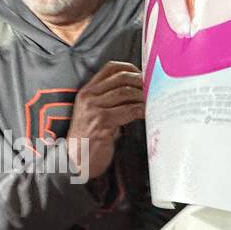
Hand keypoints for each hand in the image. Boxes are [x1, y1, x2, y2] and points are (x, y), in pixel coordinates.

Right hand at [66, 60, 144, 180]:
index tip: (144, 74)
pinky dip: (142, 110)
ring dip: (144, 96)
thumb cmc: (89, 140)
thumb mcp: (94, 114)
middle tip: (155, 88)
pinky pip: (129, 111)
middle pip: (121, 78)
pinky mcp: (102, 122)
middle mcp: (88, 97)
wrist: (75, 161)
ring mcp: (94, 109)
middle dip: (141, 81)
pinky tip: (149, 114)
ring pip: (126, 93)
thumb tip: (138, 92)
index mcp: (86, 91)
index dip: (130, 68)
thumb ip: (109, 101)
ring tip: (154, 101)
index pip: (110, 67)